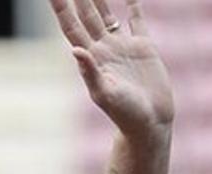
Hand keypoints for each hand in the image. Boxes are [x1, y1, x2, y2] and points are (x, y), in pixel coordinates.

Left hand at [50, 0, 174, 140]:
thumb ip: (90, 72)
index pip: (71, 27)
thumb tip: (75, 50)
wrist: (150, 123)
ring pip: (106, 14)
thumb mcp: (104, 94)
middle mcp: (103, 49)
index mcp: (90, 59)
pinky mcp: (143, 47)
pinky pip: (136, 19)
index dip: (61, 8)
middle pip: (85, 15)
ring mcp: (122, 46)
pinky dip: (133, 4)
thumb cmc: (125, 114)